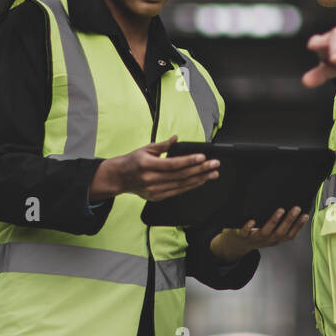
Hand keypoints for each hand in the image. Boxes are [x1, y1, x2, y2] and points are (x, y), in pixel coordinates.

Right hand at [88, 135, 219, 201]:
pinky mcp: (157, 197)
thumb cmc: (133, 161)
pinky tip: (200, 181)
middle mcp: (151, 179)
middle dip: (200, 170)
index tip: (203, 157)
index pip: (173, 164)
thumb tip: (176, 138)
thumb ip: (163, 145)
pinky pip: (177, 192)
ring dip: (199, 179)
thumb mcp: (146, 148)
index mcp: (147, 165)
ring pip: (181, 185)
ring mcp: (154, 190)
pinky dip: (190, 186)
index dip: (189, 160)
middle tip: (214, 165)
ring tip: (212, 174)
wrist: (120, 178)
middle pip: (181, 175)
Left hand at [210, 207, 308, 261]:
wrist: (236, 245)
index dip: (298, 226)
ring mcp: (254, 239)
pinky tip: (252, 220)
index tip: (305, 215)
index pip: (290, 235)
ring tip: (280, 210)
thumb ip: (280, 224)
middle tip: (296, 208)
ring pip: (266, 232)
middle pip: (280, 232)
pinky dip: (248, 227)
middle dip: (289, 221)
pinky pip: (245, 232)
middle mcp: (267, 240)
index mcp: (275, 239)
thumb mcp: (270, 232)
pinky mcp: (242, 236)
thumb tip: (294, 210)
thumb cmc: (256, 235)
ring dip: (274, 221)